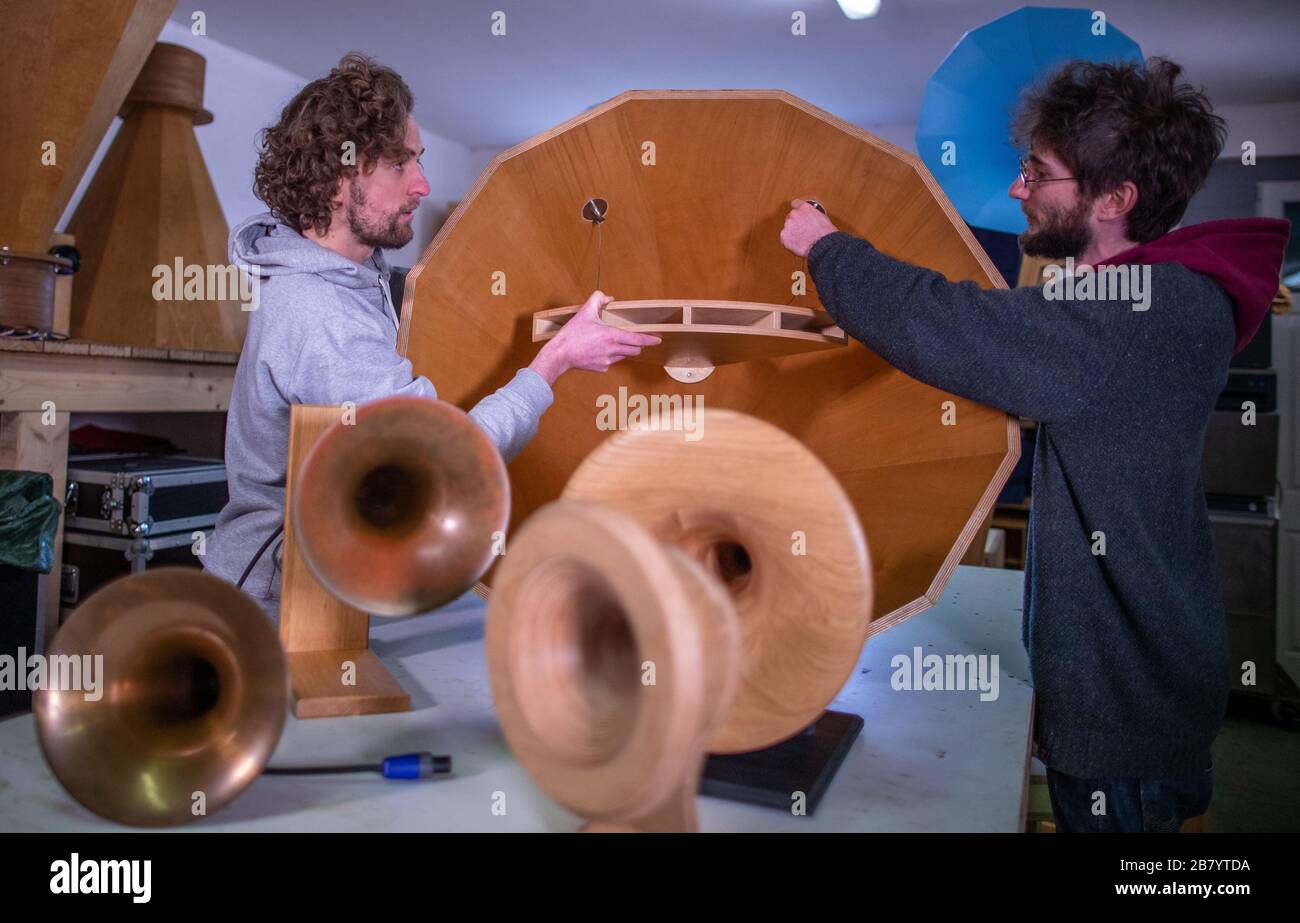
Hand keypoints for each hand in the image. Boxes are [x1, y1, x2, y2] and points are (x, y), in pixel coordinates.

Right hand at [529, 291, 661, 384]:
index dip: (649, 339)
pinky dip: (610, 356)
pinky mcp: (601, 368)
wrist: (560, 354)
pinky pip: (611, 362)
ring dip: (622, 349)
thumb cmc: (572, 334)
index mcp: (611, 336)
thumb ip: (597, 299)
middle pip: (634, 350)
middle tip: (635, 339)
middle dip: (637, 345)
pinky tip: (599, 350)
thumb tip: (608, 298)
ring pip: (623, 356)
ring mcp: (607, 361)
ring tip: (611, 342)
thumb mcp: (584, 312)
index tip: (657, 339)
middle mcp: (612, 350)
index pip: (637, 339)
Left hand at [780, 199, 836, 257]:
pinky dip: (789, 242)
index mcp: (804, 208)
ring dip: (792, 232)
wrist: (823, 245)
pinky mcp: (784, 236)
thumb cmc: (826, 233)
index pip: (795, 203)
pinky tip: (798, 244)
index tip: (797, 213)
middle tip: (802, 231)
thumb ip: (812, 214)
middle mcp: (794, 214)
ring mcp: (788, 225)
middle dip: (795, 223)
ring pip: (787, 228)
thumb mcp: (822, 217)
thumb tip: (810, 218)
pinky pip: (784, 238)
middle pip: (790, 217)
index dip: (797, 209)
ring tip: (802, 239)